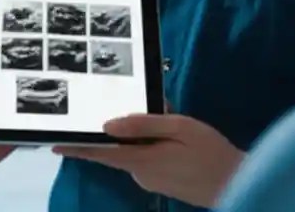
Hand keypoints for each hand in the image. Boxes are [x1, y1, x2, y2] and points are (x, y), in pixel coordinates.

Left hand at [53, 114, 243, 207]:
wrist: (241, 184)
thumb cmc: (212, 153)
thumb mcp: (180, 128)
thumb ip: (143, 124)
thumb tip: (107, 125)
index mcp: (141, 160)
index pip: (101, 153)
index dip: (78, 148)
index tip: (54, 144)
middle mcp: (141, 174)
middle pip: (118, 150)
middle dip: (116, 132)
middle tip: (119, 111)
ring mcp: (152, 180)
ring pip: (134, 153)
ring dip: (138, 138)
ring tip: (159, 119)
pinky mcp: (163, 182)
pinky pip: (147, 159)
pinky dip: (150, 146)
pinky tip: (170, 137)